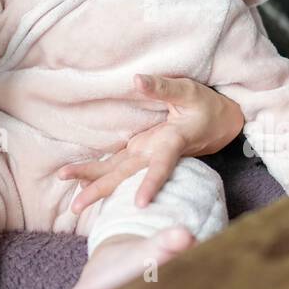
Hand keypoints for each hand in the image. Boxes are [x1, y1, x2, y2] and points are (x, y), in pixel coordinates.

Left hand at [57, 74, 245, 212]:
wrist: (218, 123)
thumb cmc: (205, 105)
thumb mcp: (188, 92)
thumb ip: (162, 87)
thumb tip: (136, 80)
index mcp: (172, 143)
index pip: (161, 166)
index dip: (151, 183)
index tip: (140, 203)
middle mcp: (155, 154)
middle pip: (126, 177)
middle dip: (101, 191)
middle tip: (75, 208)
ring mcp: (146, 156)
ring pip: (117, 174)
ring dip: (93, 184)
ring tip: (70, 202)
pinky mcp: (141, 153)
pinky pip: (117, 166)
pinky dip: (98, 174)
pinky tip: (80, 183)